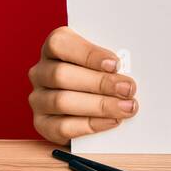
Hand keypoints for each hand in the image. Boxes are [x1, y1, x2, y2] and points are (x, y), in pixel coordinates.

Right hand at [28, 27, 137, 144]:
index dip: (88, 54)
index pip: (60, 44)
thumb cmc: (102, 75)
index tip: (115, 64)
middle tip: (128, 89)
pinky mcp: (43, 123)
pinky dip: (91, 124)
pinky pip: (62, 126)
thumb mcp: (105, 62)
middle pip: (61, 75)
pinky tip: (112, 121)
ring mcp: (38, 98)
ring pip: (61, 101)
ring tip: (126, 107)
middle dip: (100, 83)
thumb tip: (131, 65)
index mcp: (54, 49)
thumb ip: (111, 61)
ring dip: (99, 105)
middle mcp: (41, 72)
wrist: (92, 108)